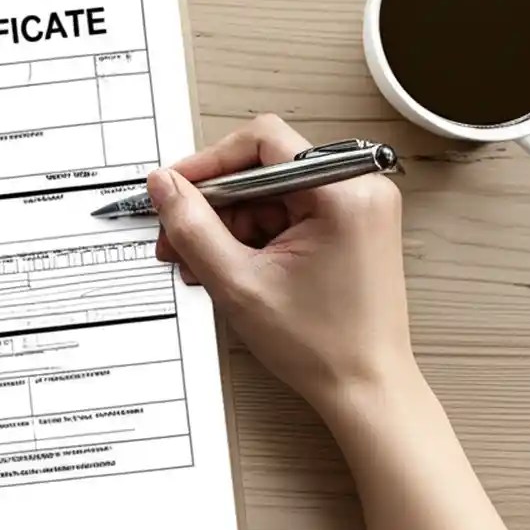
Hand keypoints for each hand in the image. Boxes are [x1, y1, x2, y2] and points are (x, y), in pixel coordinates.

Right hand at [151, 114, 414, 415]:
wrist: (364, 388)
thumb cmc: (325, 347)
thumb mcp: (238, 283)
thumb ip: (192, 227)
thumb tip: (165, 187)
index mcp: (343, 192)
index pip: (263, 140)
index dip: (209, 162)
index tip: (176, 188)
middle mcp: (358, 189)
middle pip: (262, 170)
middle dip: (213, 207)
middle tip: (178, 238)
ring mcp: (356, 207)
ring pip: (268, 194)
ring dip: (228, 227)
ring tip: (202, 264)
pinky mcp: (348, 226)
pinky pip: (286, 213)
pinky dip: (252, 238)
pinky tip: (230, 266)